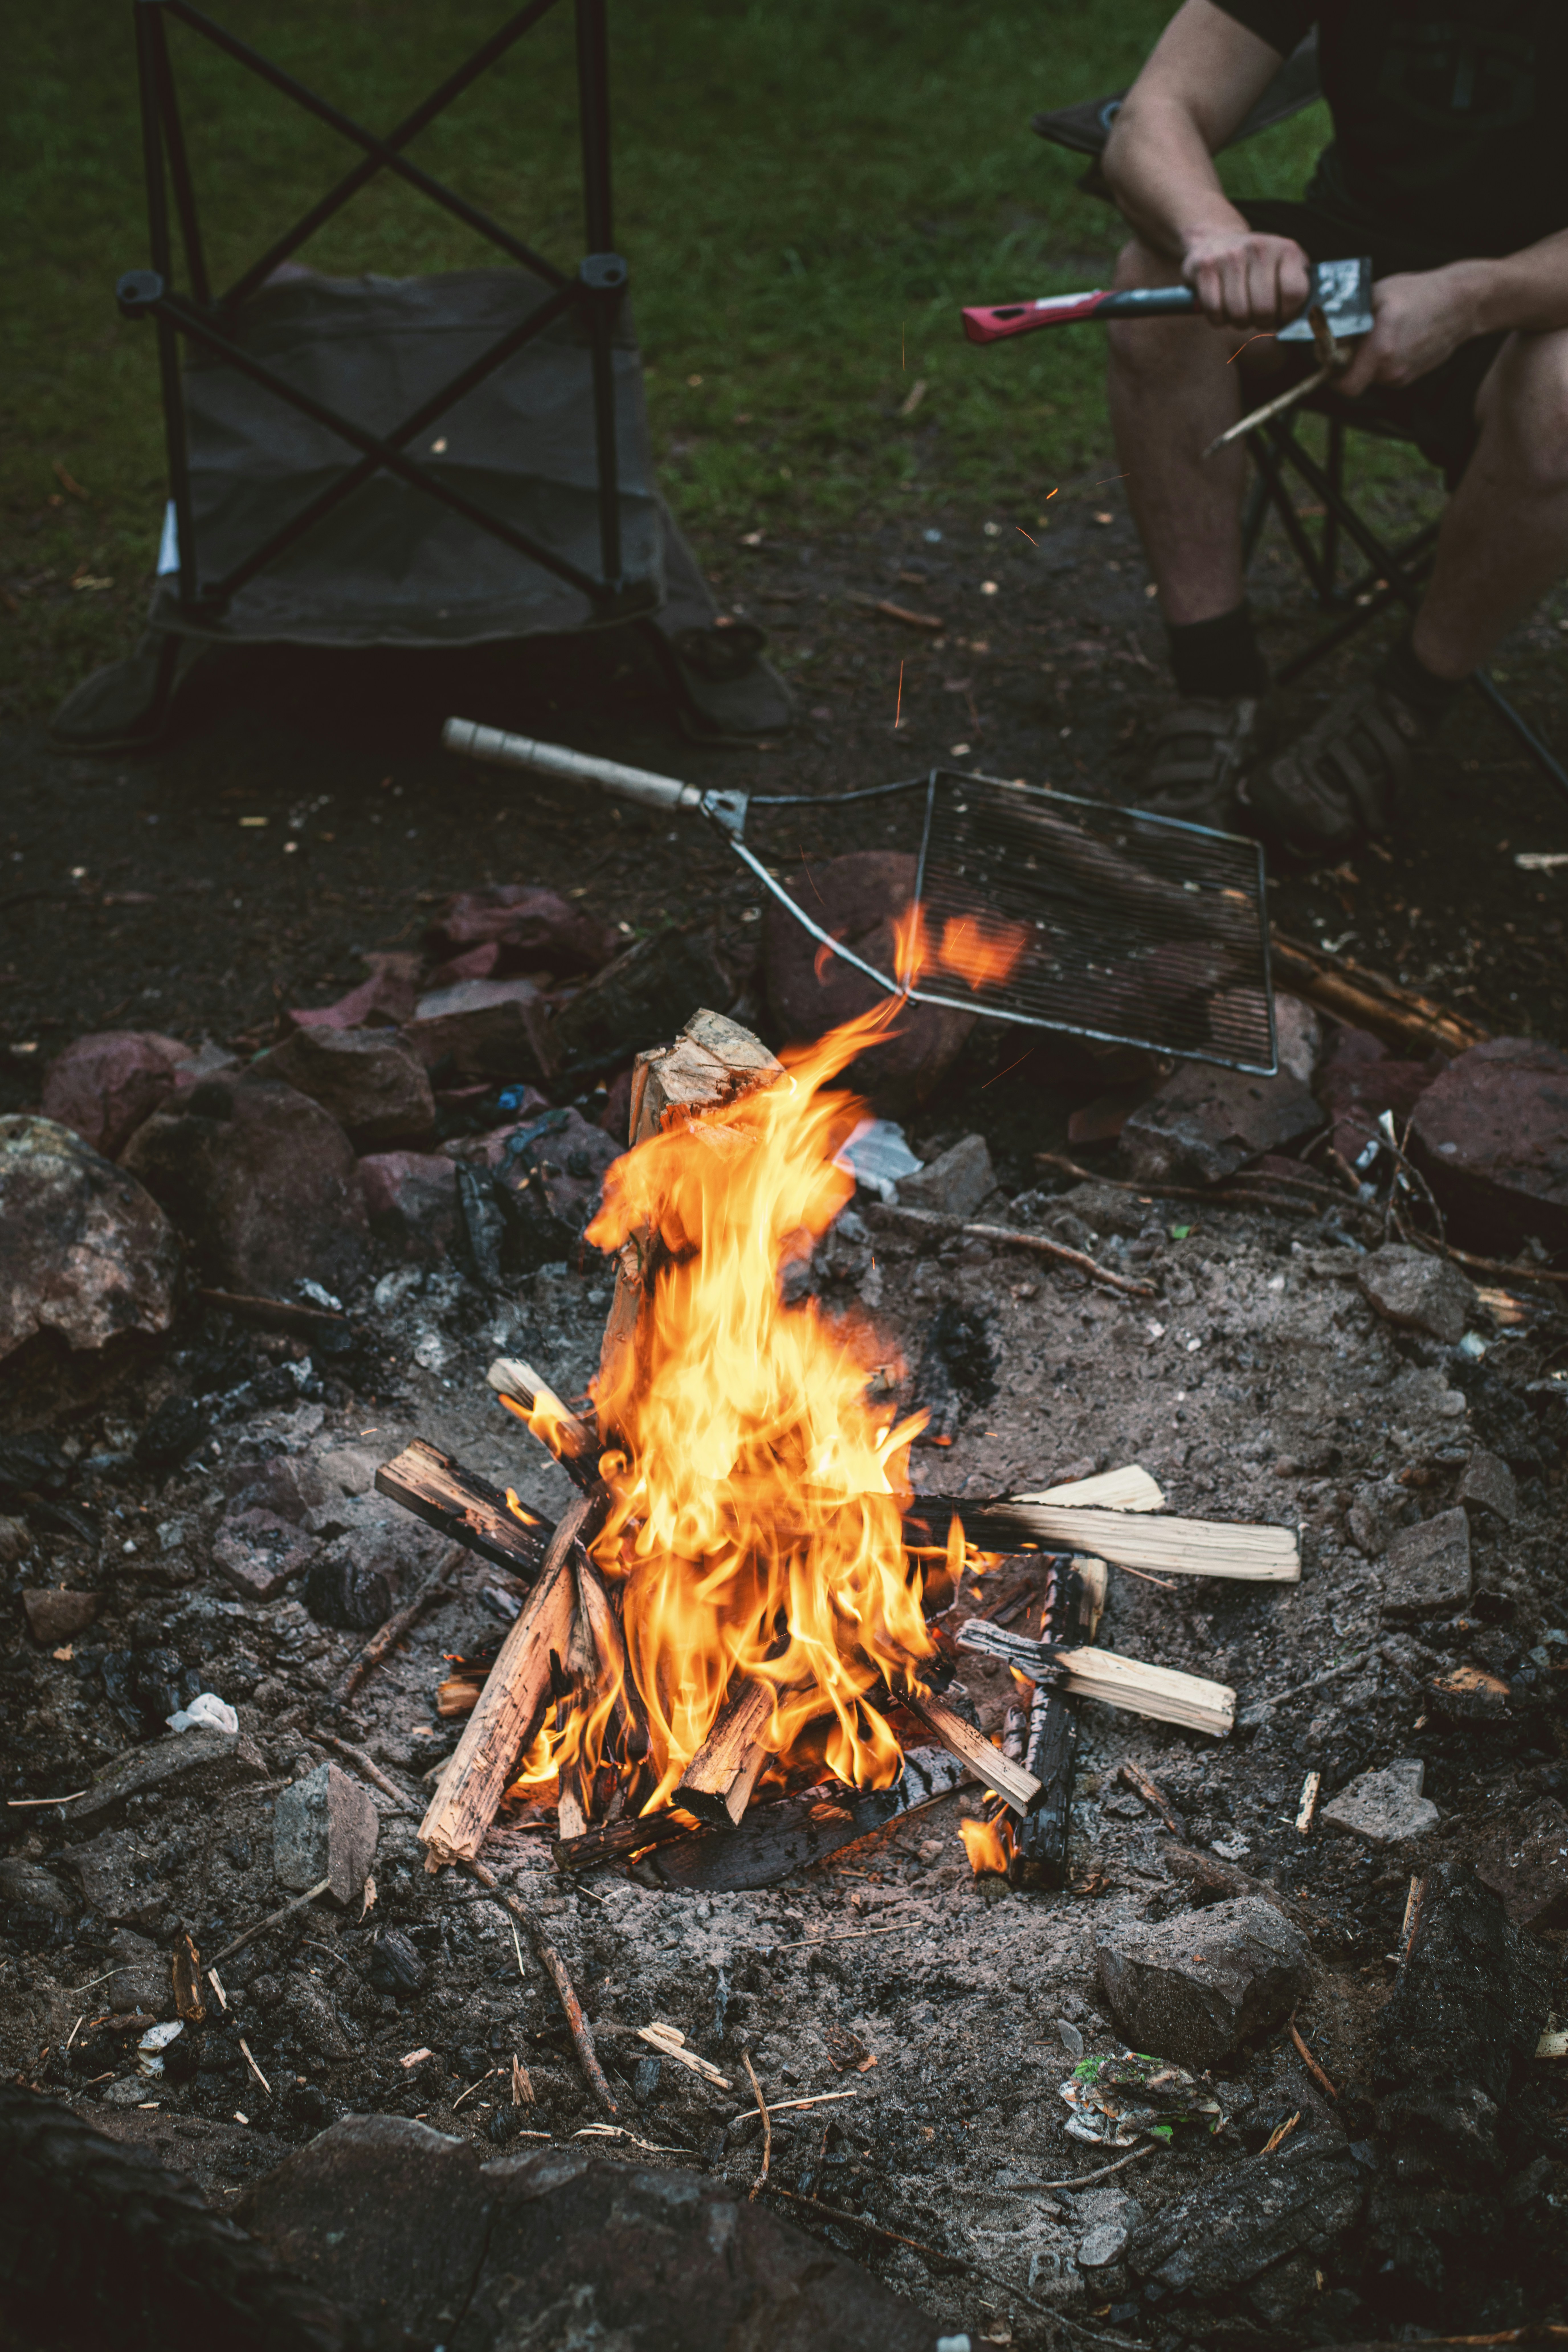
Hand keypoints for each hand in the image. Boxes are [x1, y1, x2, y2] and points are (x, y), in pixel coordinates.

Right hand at [1181, 228, 1311, 329]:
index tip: (1281, 316)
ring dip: (1240, 322)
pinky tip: (1223, 310)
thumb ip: (1297, 288)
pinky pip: (1215, 311)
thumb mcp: (1284, 266)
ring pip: (1238, 314)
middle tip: (1258, 317)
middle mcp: (1259, 248)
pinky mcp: (1205, 268)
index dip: (1287, 315)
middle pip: (1264, 309)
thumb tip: (1308, 322)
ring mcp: (1230, 256)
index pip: (1294, 293)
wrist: (1217, 240)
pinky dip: (1219, 320)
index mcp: (1286, 249)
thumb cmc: (1256, 264)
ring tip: (1241, 313)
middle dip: (1261, 322)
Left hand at [1336, 265, 1486, 396]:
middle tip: (1354, 340)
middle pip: (1355, 380)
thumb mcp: (1377, 295)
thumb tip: (1326, 331)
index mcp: (1381, 350)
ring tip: (1379, 333)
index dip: (1332, 375)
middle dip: (1349, 364)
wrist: (1461, 303)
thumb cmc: (1420, 293)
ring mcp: (1404, 376)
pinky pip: (1386, 374)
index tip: (1331, 357)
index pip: (1345, 385)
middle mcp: (1392, 369)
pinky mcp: (1412, 376)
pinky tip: (1395, 338)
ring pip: (1371, 377)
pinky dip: (1383, 361)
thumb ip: (1349, 318)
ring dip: (1367, 361)